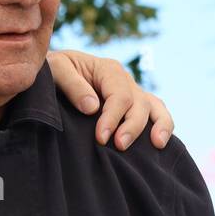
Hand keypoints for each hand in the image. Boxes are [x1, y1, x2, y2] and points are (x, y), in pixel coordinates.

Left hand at [46, 50, 172, 150]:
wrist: (52, 73)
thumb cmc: (53, 70)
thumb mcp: (56, 69)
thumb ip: (72, 85)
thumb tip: (92, 108)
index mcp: (108, 69)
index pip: (119, 96)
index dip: (113, 118)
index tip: (100, 138)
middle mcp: (124, 80)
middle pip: (139, 104)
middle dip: (132, 127)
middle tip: (119, 146)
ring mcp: (131, 93)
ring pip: (154, 107)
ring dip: (159, 126)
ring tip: (158, 145)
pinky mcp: (132, 106)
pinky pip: (155, 113)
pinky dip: (162, 125)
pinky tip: (160, 144)